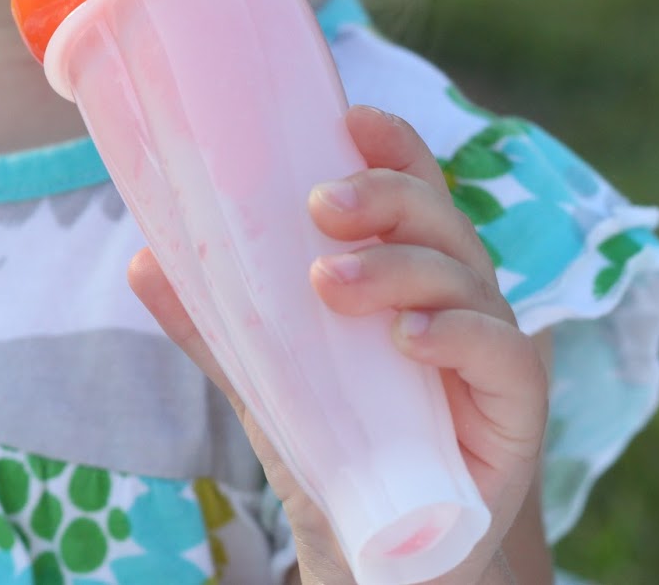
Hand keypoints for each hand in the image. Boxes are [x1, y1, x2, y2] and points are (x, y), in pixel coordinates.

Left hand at [128, 105, 548, 584]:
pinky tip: (406, 339)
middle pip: (438, 219)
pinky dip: (456, 336)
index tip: (348, 118)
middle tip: (319, 204)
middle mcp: (458, 297)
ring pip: (466, 277)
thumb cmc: (340, 447)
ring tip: (327, 281)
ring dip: (397, 268)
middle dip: (384, 197)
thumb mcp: (268, 379)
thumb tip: (142, 261)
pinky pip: (502, 353)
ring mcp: (492, 348)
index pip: (413, 188)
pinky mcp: (516, 408)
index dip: (392, 147)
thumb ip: (218, 326)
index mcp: (409, 271)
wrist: (382, 551)